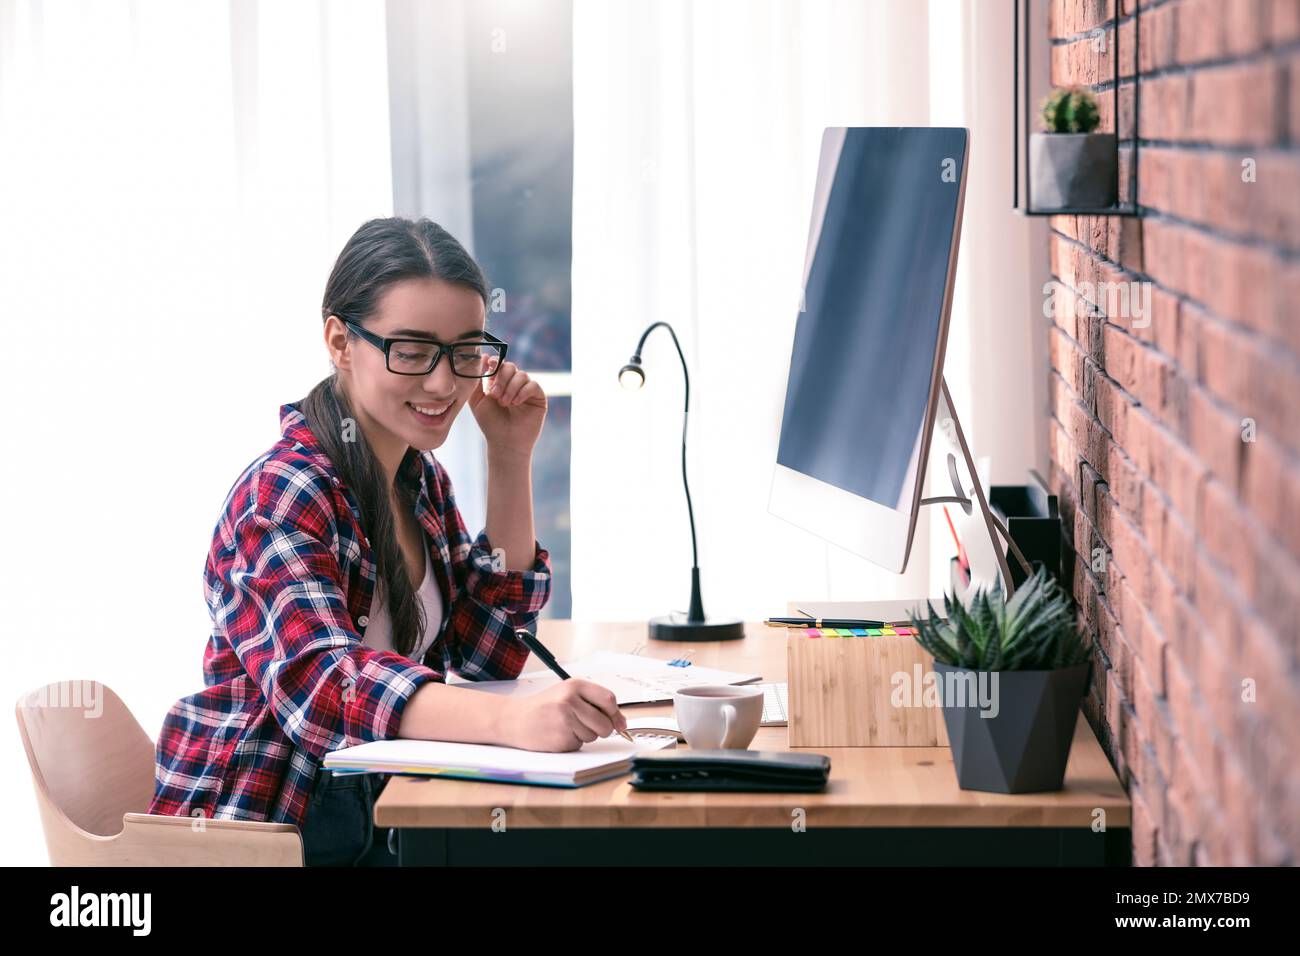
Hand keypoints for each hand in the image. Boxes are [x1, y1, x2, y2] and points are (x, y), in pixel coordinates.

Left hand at [467, 357, 546, 458]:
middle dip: (501, 378)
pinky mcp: (539, 397)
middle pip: (511, 366)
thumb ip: (476, 381)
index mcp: (500, 382)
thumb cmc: (490, 424)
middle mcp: (514, 384)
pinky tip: (516, 403)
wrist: (504, 442)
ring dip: (510, 388)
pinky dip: (522, 392)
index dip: (495, 363)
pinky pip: (533, 385)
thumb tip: (482, 357)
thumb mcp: (477, 400)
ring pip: (522, 375)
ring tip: (504, 403)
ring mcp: (527, 390)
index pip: (500, 364)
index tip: (489, 367)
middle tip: (494, 395)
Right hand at [498, 679, 628, 750]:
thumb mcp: (567, 693)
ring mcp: (565, 720)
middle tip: (587, 726)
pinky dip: (572, 742)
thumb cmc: (544, 706)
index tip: (619, 723)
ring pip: (593, 736)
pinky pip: (579, 744)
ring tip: (566, 726)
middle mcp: (570, 701)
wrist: (514, 719)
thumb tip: (621, 723)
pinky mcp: (560, 738)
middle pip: (605, 723)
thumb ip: (594, 702)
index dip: (616, 714)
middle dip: (602, 729)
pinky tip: (558, 734)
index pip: (608, 700)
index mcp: (575, 685)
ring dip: (585, 735)